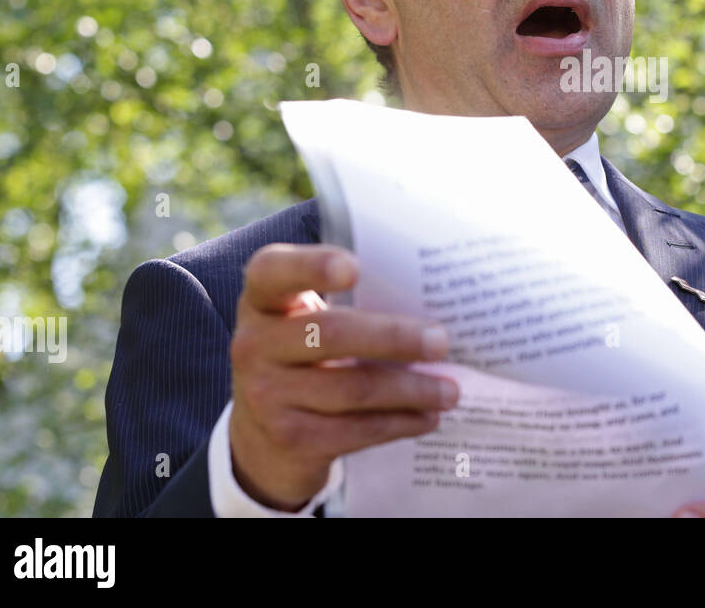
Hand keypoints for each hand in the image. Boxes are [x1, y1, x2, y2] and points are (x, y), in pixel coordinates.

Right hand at [228, 243, 458, 510]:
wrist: (262, 434)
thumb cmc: (306, 354)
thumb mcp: (306, 319)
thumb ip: (351, 303)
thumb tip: (437, 303)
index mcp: (262, 299)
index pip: (273, 271)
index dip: (311, 266)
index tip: (354, 268)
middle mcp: (254, 344)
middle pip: (331, 334)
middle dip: (394, 338)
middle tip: (441, 342)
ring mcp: (265, 395)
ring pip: (353, 388)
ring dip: (412, 390)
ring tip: (450, 390)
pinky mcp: (289, 438)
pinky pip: (355, 430)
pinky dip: (399, 423)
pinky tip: (427, 416)